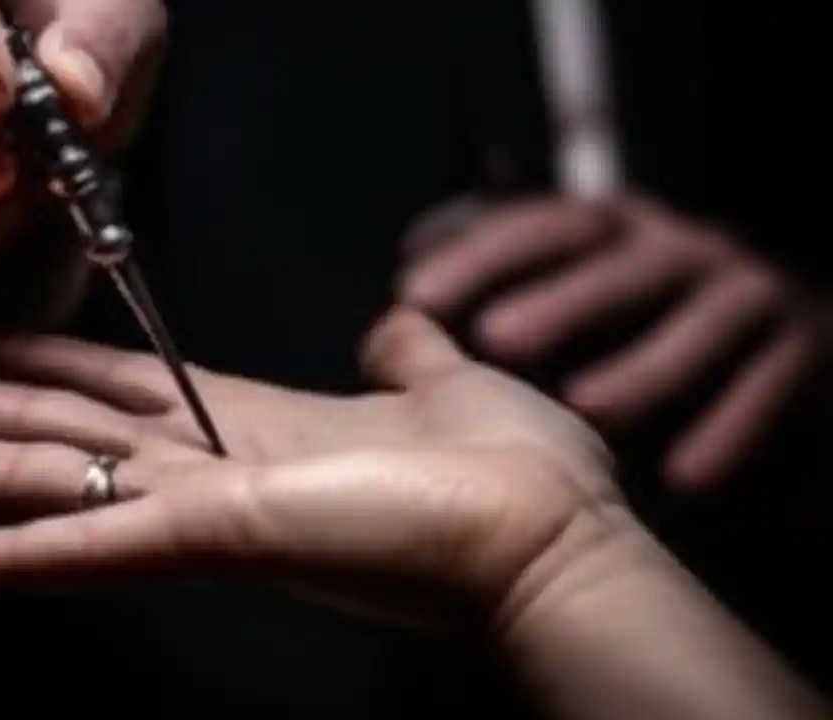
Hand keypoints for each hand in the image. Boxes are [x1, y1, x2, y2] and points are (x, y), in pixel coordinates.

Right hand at [0, 309, 618, 622]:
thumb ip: (406, 354)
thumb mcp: (447, 381)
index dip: (25, 367)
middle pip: (47, 433)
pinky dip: (20, 556)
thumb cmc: (510, 471)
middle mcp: (203, 465)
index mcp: (245, 423)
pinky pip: (100, 545)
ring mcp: (201, 505)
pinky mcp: (218, 534)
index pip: (107, 387)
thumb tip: (396, 329)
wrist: (548, 537)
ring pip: (45, 478)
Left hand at [399, 196, 829, 490]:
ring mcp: (747, 292)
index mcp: (614, 229)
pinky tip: (688, 480)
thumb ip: (500, 290)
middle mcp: (679, 247)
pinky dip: (735, 429)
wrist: (782, 340)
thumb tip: (396, 318)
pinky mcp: (804, 351)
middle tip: (495, 342)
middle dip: (562, 299)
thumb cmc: (641, 319)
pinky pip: (773, 386)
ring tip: (588, 410)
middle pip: (621, 263)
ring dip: (647, 364)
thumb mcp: (576, 287)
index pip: (544, 225)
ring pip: (702, 320)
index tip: (413, 294)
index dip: (481, 253)